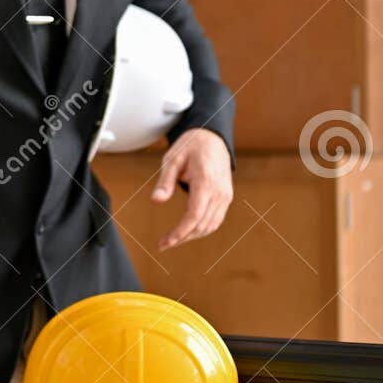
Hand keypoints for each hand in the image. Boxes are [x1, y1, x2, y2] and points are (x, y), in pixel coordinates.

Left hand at [151, 128, 232, 249]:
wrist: (212, 138)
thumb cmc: (190, 146)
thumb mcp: (172, 159)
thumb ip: (165, 181)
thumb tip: (156, 201)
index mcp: (205, 181)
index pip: (194, 215)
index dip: (180, 232)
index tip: (166, 242)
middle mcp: (219, 191)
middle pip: (202, 225)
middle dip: (182, 238)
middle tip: (163, 245)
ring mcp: (225, 195)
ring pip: (211, 225)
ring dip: (192, 236)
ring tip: (173, 240)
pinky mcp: (226, 197)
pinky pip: (216, 219)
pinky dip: (202, 229)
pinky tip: (188, 232)